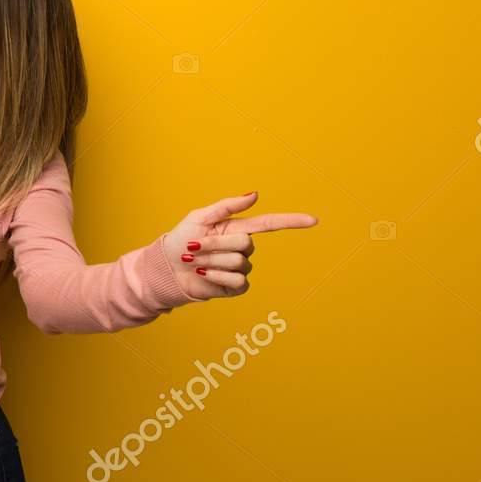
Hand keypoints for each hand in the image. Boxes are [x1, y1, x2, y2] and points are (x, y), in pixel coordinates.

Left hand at [161, 191, 317, 299]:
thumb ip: (227, 206)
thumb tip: (255, 194)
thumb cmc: (181, 240)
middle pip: (245, 243)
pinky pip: (237, 281)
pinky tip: (203, 275)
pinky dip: (217, 276)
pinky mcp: (235, 287)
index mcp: (238, 228)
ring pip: (238, 262)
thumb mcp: (201, 217)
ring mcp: (241, 268)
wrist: (167, 268)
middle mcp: (243, 248)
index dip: (292, 222)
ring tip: (194, 262)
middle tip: (193, 248)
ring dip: (210, 261)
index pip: (271, 224)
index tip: (314, 220)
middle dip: (215, 244)